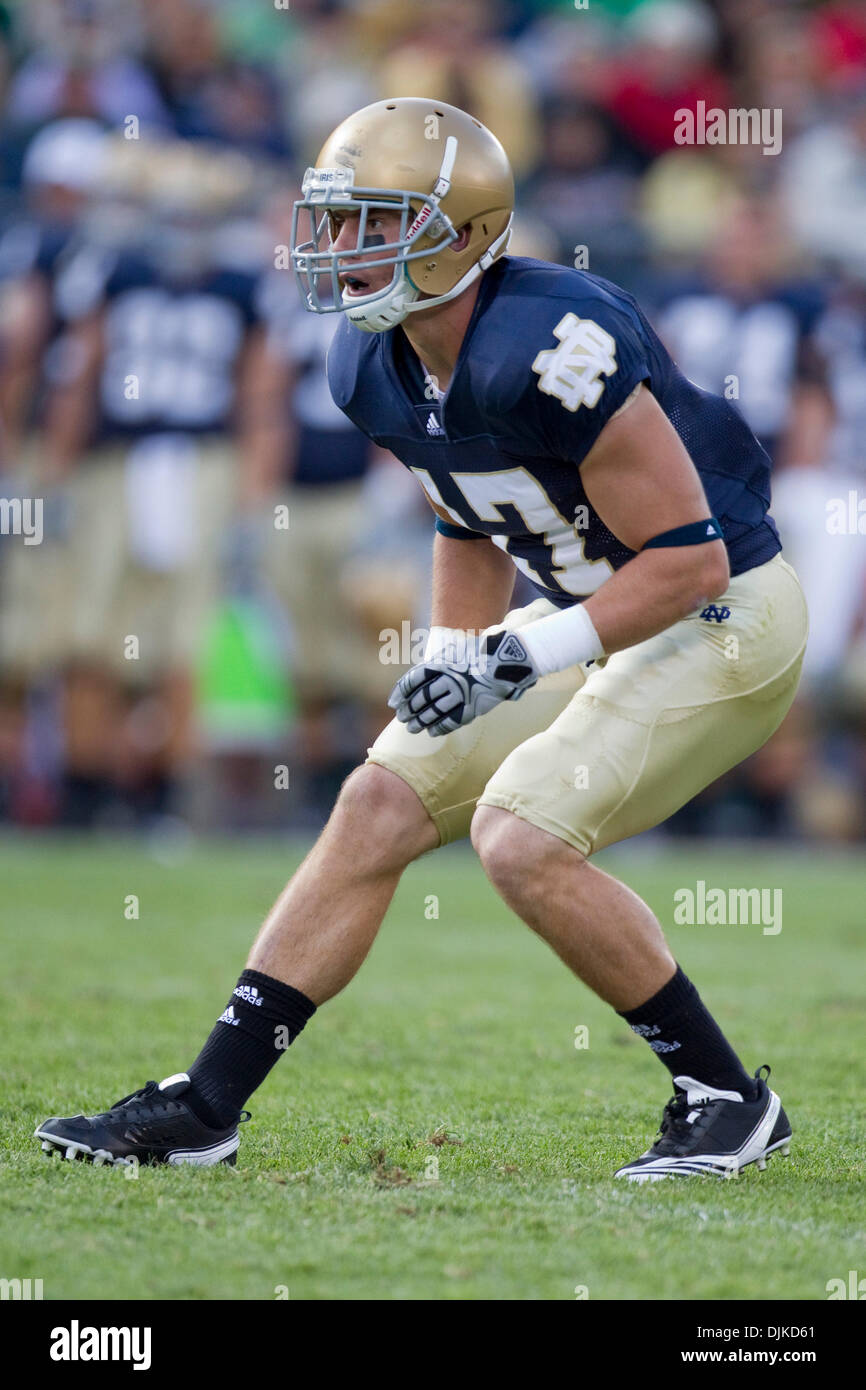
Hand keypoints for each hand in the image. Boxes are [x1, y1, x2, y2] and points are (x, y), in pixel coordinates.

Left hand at [388, 628, 538, 736]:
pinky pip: (451, 721)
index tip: (394, 702)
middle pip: (420, 699)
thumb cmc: (480, 653)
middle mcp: (447, 679)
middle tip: (402, 718)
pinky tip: (431, 732)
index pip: (412, 681)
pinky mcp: (473, 707)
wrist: (507, 659)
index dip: (400, 693)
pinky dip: (439, 727)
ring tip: (412, 728)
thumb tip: (420, 679)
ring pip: (433, 712)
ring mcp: (460, 694)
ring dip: (420, 722)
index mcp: (440, 663)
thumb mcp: (455, 652)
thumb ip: (438, 665)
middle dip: (409, 710)